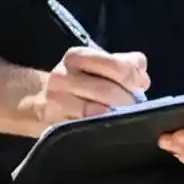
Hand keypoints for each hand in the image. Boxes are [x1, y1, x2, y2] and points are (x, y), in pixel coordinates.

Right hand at [31, 47, 149, 124]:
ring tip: (123, 118)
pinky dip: (101, 128)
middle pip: (107, 91)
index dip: (133, 78)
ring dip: (116, 117)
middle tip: (135, 108)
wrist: (41, 101)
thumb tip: (142, 76)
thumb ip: (126, 64)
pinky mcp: (53, 123)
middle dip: (128, 102)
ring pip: (97, 112)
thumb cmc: (81, 82)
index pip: (115, 66)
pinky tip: (106, 126)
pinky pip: (85, 127)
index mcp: (76, 56)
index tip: (141, 86)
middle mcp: (62, 75)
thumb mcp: (100, 65)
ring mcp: (55, 101)